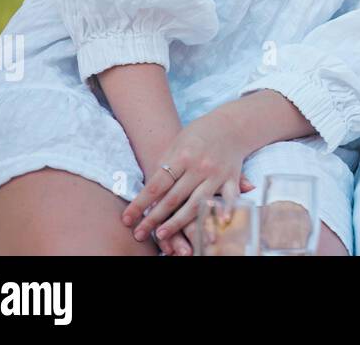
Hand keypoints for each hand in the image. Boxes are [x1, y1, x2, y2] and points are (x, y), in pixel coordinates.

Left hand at [122, 109, 253, 253]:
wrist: (231, 125)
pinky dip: (227, 209)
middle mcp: (200, 166)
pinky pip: (230, 197)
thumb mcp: (176, 144)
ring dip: (179, 221)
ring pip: (197, 203)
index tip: (127, 219)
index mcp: (183, 156)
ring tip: (162, 235)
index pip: (157, 185)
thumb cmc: (198, 135)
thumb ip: (164, 167)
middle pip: (174, 197)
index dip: (140, 203)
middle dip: (154, 218)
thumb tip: (148, 195)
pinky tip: (221, 222)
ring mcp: (217, 173)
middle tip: (140, 234)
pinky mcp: (232, 178)